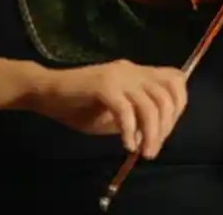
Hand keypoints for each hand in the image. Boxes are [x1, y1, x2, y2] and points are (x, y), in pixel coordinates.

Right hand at [25, 59, 187, 158]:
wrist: (44, 92)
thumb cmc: (77, 104)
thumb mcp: (114, 111)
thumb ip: (135, 116)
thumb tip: (153, 134)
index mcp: (138, 72)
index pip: (175, 80)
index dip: (178, 106)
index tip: (166, 131)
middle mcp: (133, 70)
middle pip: (166, 95)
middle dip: (166, 126)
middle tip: (153, 150)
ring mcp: (118, 76)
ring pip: (149, 105)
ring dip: (151, 133)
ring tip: (144, 153)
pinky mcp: (103, 86)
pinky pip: (125, 110)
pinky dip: (130, 130)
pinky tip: (127, 145)